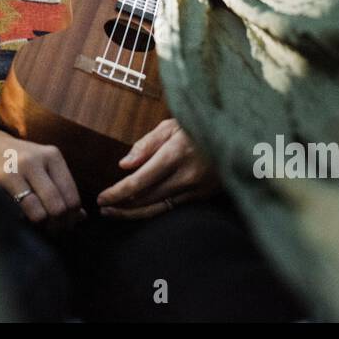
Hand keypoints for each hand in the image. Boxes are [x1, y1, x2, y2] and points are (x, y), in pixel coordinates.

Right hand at [0, 129, 87, 231]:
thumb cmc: (16, 160)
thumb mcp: (42, 167)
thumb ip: (61, 188)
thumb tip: (82, 217)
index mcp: (52, 156)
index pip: (72, 196)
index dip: (71, 218)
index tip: (65, 226)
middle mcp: (38, 159)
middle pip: (59, 206)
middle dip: (58, 225)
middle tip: (52, 231)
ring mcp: (20, 167)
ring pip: (42, 211)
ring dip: (42, 226)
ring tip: (37, 227)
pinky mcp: (3, 177)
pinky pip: (22, 209)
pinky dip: (24, 220)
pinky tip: (21, 219)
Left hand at [95, 118, 222, 218]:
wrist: (237, 134)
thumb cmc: (199, 125)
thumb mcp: (171, 125)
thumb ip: (146, 144)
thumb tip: (124, 165)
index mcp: (175, 154)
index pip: (139, 181)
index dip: (118, 192)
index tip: (101, 198)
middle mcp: (187, 175)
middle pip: (147, 199)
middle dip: (122, 206)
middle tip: (103, 208)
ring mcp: (197, 188)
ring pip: (159, 208)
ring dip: (134, 213)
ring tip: (114, 213)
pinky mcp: (204, 196)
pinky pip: (173, 207)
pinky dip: (153, 210)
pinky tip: (138, 210)